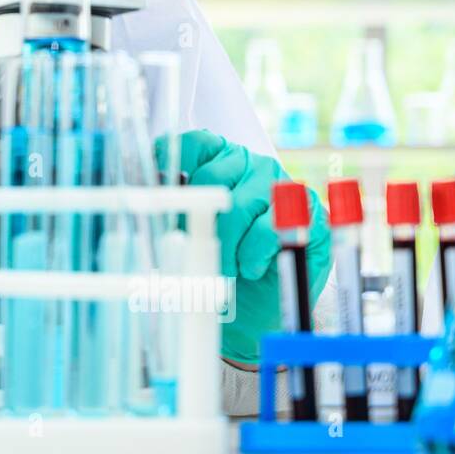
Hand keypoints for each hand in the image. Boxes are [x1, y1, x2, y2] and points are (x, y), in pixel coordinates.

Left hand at [162, 130, 330, 364]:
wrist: (251, 308)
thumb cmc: (214, 264)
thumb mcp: (182, 234)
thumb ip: (167, 210)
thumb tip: (144, 194)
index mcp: (218, 158)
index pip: (190, 145)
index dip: (169, 168)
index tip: (156, 198)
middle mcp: (250, 165)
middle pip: (209, 179)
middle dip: (194, 222)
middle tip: (190, 253)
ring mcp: (283, 186)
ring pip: (239, 206)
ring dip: (224, 245)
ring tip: (222, 269)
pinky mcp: (310, 215)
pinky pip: (273, 227)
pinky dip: (254, 254)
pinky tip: (251, 268)